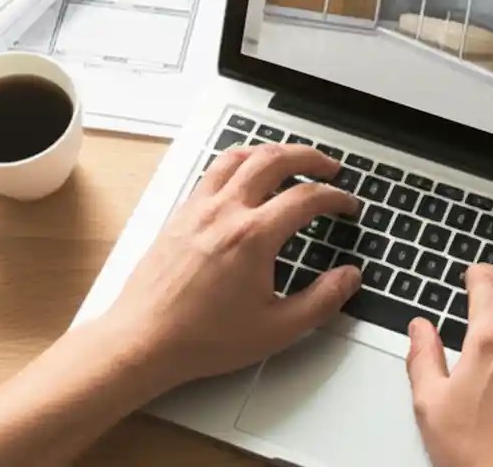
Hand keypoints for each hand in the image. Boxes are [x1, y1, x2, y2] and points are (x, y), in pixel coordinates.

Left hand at [100, 144, 361, 392]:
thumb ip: (321, 300)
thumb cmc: (202, 339)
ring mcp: (198, 209)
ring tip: (291, 159)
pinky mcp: (180, 214)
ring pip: (239, 157)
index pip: (306, 198)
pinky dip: (238, 163)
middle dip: (309, 157)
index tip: (347, 205)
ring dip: (272, 151)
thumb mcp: (276, 329)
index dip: (336, 198)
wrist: (143, 342)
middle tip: (329, 168)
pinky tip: (245, 177)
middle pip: (274, 160)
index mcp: (252, 237)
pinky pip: (213, 172)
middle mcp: (224, 212)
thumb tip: (349, 277)